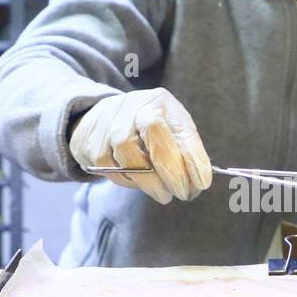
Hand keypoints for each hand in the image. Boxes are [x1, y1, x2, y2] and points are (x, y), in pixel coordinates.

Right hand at [69, 88, 212, 203]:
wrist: (103, 118)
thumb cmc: (147, 126)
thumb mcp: (172, 127)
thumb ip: (187, 150)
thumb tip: (200, 181)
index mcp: (159, 103)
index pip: (179, 129)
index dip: (193, 158)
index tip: (202, 183)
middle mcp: (134, 108)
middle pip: (153, 133)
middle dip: (172, 170)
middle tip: (183, 192)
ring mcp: (110, 126)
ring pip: (130, 156)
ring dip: (150, 182)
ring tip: (163, 193)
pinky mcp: (93, 147)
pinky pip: (113, 171)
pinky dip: (130, 182)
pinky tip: (139, 183)